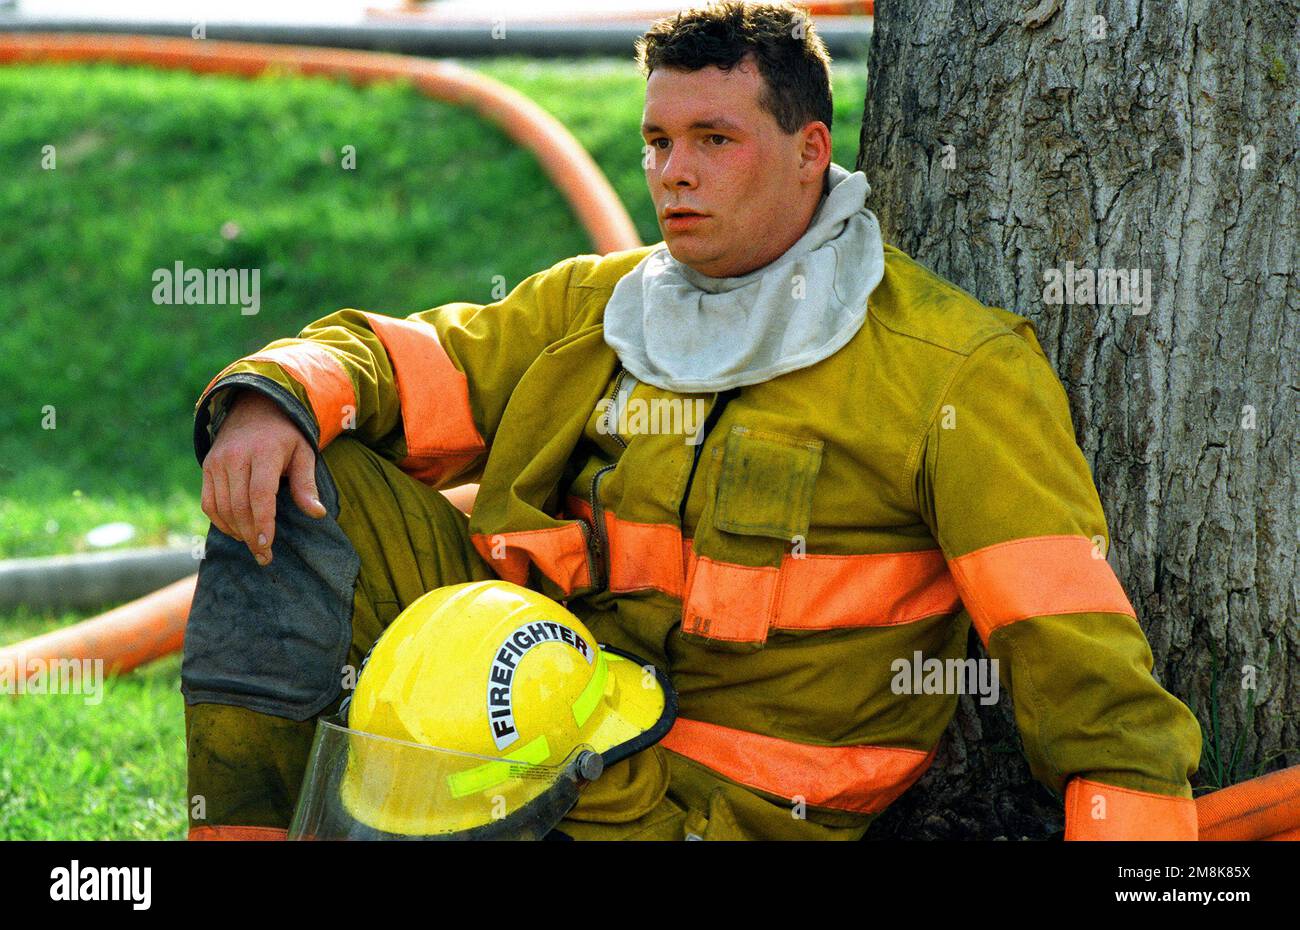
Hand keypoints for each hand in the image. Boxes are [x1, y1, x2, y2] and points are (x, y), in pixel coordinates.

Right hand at [200, 390, 326, 565]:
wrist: (254, 408)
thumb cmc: (285, 436)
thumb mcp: (304, 453)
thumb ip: (307, 484)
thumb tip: (317, 513)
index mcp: (264, 452)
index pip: (260, 494)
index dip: (262, 522)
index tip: (267, 545)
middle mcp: (236, 456)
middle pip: (239, 505)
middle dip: (250, 535)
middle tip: (264, 556)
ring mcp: (217, 462)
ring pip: (222, 507)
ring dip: (236, 532)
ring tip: (254, 546)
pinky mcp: (206, 467)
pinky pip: (209, 503)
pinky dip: (221, 522)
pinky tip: (237, 531)